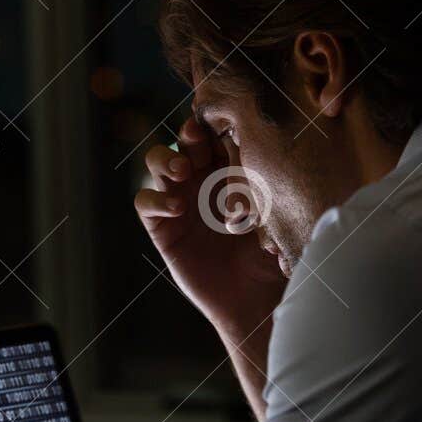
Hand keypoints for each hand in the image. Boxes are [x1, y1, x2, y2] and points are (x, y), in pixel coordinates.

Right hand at [137, 118, 286, 339]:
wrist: (256, 301)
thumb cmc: (273, 257)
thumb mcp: (276, 214)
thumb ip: (267, 183)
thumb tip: (274, 147)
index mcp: (230, 172)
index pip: (216, 134)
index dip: (215, 123)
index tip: (224, 120)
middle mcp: (202, 182)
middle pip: (184, 141)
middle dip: (188, 134)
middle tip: (197, 138)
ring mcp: (179, 202)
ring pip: (158, 163)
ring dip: (165, 160)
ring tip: (181, 170)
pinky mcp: (163, 229)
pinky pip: (145, 203)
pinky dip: (155, 199)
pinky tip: (177, 208)